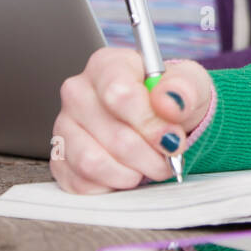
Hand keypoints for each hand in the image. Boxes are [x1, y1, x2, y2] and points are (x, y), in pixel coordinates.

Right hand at [50, 49, 212, 193]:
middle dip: (151, 155)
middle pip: (114, 136)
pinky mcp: (60, 158)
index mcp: (107, 65)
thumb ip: (183, 89)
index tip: (173, 136)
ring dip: (132, 172)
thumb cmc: (170, 100)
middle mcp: (78, 92)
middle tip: (169, 156)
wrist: (162, 122)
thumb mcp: (190, 84)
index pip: (119, 93)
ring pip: (93, 162)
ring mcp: (64, 126)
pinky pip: (82, 183)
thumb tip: (170, 102)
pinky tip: (127, 171)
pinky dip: (112, 185)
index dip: (150, 122)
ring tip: (149, 165)